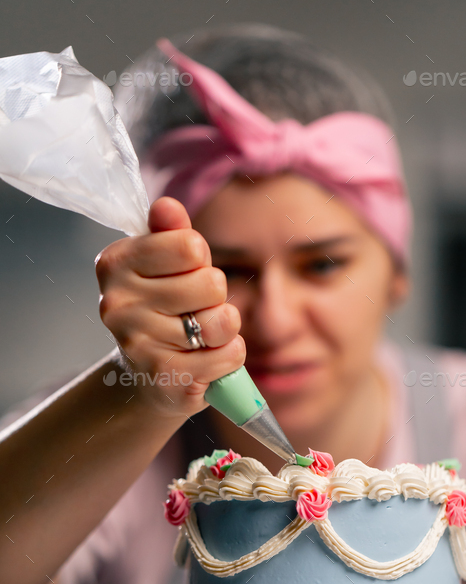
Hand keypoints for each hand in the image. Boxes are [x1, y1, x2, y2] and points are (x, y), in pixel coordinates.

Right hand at [95, 196, 244, 417]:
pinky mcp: (165, 378)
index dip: (201, 262)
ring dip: (226, 329)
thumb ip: (171, 234)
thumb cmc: (164, 310)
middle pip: (212, 282)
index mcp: (116, 263)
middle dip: (215, 297)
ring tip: (203, 335)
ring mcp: (138, 343)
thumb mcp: (166, 266)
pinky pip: (229, 354)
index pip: (190, 245)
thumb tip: (167, 205)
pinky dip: (231, 356)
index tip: (184, 277)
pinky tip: (208, 359)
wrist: (148, 377)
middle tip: (194, 311)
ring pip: (223, 321)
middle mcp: (118, 303)